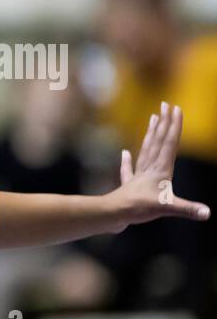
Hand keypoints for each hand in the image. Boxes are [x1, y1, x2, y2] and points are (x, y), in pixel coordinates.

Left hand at [110, 102, 209, 230]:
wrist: (111, 215)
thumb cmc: (138, 209)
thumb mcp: (166, 208)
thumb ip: (187, 209)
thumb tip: (207, 213)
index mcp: (160, 170)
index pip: (170, 143)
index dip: (174, 126)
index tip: (176, 108)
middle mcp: (149, 169)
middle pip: (158, 141)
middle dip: (164, 123)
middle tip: (165, 104)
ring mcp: (138, 177)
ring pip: (145, 150)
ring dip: (150, 134)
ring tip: (152, 119)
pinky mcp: (128, 187)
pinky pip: (128, 170)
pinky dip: (126, 161)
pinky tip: (124, 153)